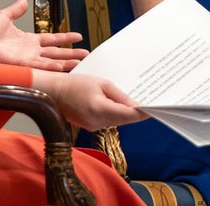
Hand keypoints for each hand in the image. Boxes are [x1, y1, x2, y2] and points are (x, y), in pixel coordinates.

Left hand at [0, 0, 88, 70]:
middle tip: (86, 53)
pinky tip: (63, 66)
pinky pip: (40, 65)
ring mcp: (27, 59)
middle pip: (56, 52)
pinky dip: (52, 67)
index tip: (78, 36)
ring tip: (81, 62)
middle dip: (71, 53)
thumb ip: (16, 10)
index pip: (52, 39)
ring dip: (66, 62)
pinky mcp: (22, 64)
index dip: (65, 38)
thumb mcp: (4, 17)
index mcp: (28, 40)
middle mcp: (30, 51)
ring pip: (52, 61)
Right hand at [31, 70, 146, 130]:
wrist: (53, 92)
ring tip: (136, 102)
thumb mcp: (101, 83)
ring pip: (117, 121)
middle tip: (150, 104)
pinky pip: (108, 121)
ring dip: (126, 113)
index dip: (143, 113)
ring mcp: (93, 126)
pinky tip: (119, 105)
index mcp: (100, 109)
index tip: (155, 108)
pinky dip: (115, 114)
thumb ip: (120, 96)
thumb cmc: (75, 83)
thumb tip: (136, 105)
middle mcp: (97, 122)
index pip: (129, 115)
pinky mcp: (90, 126)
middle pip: (124, 120)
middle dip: (136, 113)